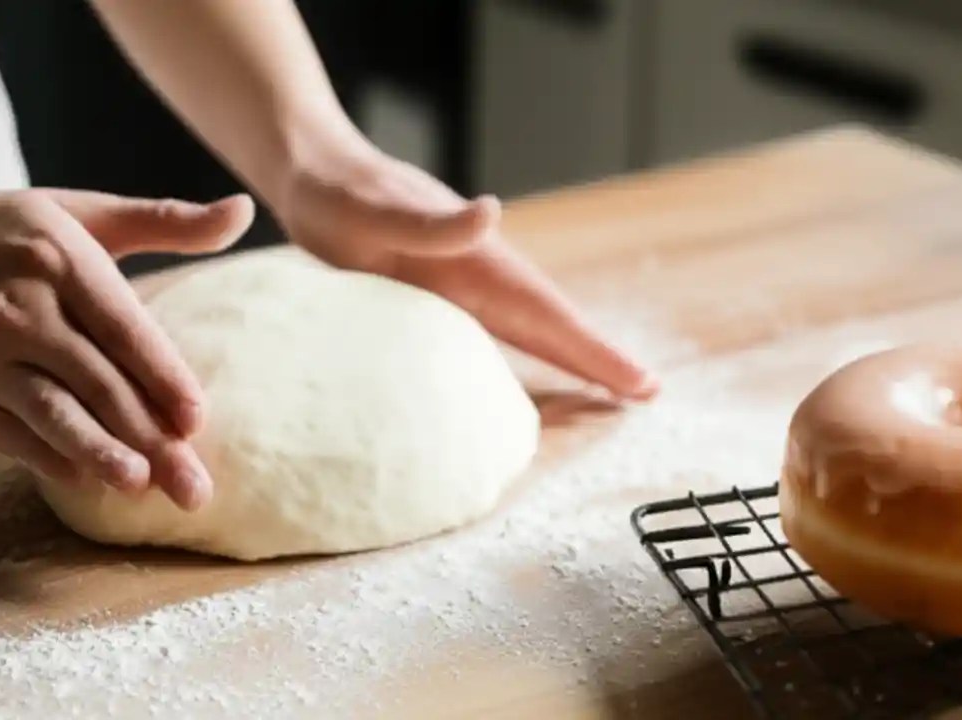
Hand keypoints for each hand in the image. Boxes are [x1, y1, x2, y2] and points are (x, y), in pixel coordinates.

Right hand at [0, 187, 253, 509]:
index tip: (197, 418)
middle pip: (97, 383)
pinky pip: (10, 434)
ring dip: (99, 453)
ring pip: (51, 413)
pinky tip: (91, 480)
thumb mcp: (81, 213)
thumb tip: (244, 211)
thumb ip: (165, 220)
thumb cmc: (5, 232)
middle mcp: (19, 309)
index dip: (162, 377)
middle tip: (196, 487)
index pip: (123, 328)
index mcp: (60, 259)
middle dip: (150, 439)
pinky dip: (51, 458)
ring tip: (140, 486)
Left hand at [273, 137, 657, 400]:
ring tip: (612, 387)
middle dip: (597, 358)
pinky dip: (527, 347)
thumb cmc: (342, 195)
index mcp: (477, 261)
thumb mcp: (378, 211)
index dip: (593, 350)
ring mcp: (463, 284)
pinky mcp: (439, 293)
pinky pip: (495, 328)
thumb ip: (432, 223)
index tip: (639, 381)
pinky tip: (535, 366)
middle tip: (647, 393)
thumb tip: (494, 214)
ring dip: (570, 354)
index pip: (548, 312)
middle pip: (551, 323)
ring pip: (529, 326)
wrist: (314, 175)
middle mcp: (480, 274)